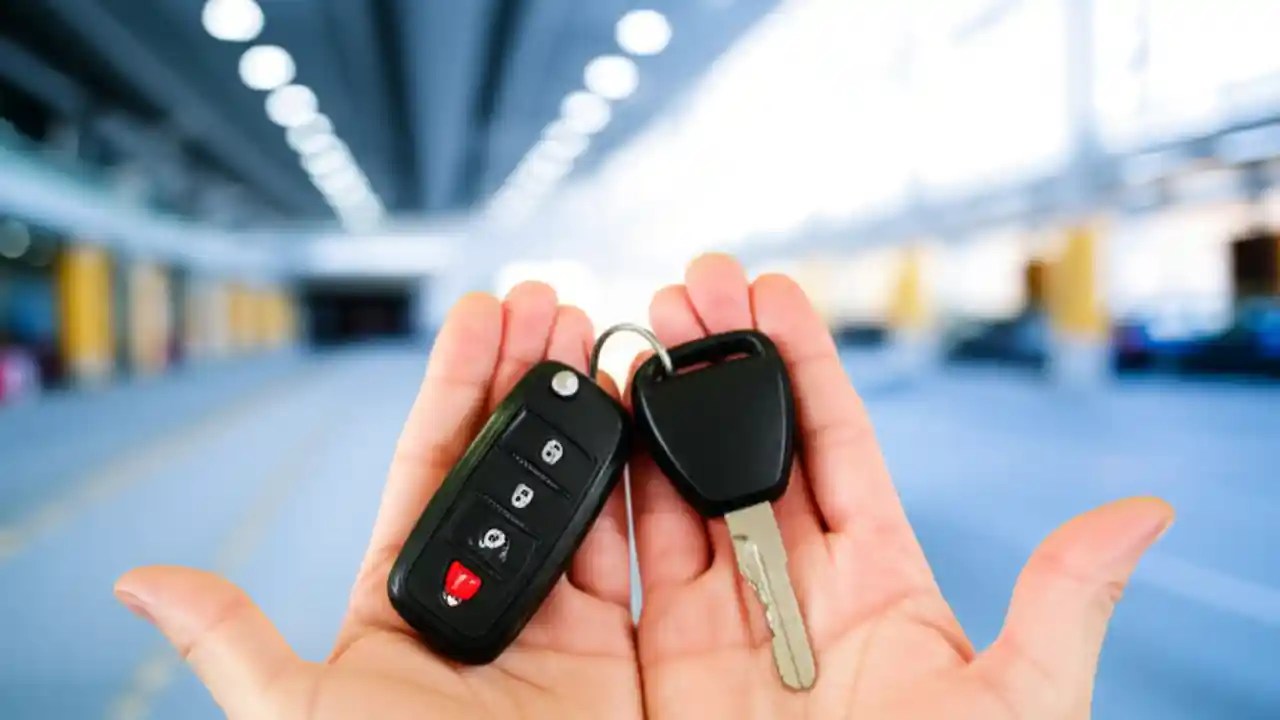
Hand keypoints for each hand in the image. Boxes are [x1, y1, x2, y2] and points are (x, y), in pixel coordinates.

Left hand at [115, 284, 640, 718]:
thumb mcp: (302, 714)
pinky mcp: (620, 649)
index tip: (482, 313)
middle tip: (552, 300)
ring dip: (591, 409)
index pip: (433, 464)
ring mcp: (557, 619)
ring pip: (579, 488)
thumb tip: (139, 582)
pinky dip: (648, 482)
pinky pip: (637, 549)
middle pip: (512, 460)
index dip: (458, 384)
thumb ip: (238, 641)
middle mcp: (485, 596)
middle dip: (530, 374)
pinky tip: (647, 418)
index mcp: (406, 597)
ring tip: (602, 335)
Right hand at [631, 254, 1172, 718]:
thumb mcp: (1018, 706)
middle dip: (719, 363)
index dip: (805, 363)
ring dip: (657, 414)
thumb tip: (1142, 511)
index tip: (773, 292)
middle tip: (690, 287)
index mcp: (884, 582)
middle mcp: (797, 589)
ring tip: (638, 338)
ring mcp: (726, 626)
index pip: (837, 444)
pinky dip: (612, 500)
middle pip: (750, 449)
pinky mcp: (667, 667)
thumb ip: (1059, 604)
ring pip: (682, 495)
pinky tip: (601, 435)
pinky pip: (634, 569)